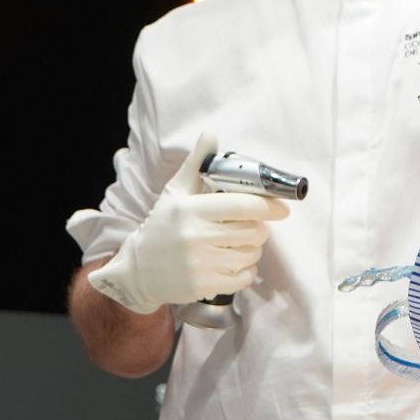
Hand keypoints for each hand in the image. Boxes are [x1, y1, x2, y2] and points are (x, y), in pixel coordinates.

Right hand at [88, 132, 289, 313]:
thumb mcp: (175, 193)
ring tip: (237, 245)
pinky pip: (244, 278)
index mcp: (191, 209)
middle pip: (254, 231)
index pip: (243, 205)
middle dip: (259, 228)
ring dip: (252, 249)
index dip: (269, 206)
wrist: (138, 270)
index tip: (281, 208)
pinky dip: (246, 271)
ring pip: (251, 254)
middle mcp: (195, 236)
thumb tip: (210, 134)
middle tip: (251, 227)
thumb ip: (196, 164)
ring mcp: (200, 264)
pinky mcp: (203, 286)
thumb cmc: (162, 227)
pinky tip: (232, 263)